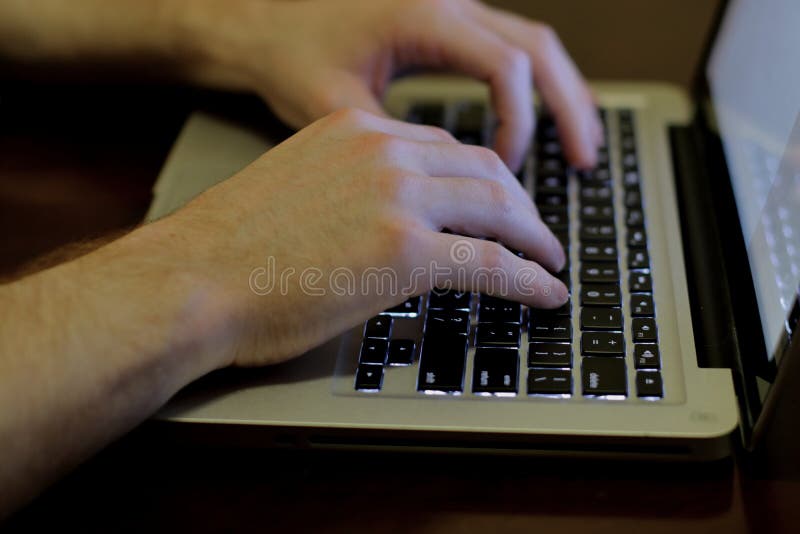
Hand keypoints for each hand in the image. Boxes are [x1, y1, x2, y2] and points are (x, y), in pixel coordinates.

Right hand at [163, 109, 567, 365]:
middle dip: (520, 204)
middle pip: (483, 168)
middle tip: (536, 232)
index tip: (497, 201)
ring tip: (548, 261)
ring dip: (534, 238)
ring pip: (498, 208)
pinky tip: (544, 291)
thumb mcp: (296, 190)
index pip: (443, 145)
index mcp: (353, 129)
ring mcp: (397, 197)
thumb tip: (378, 219)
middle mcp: (381, 152)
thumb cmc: (228, 248)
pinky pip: (491, 262)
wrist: (192, 278)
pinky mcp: (406, 250)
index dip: (481, 177)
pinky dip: (528, 277)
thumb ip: (347, 190)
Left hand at [181, 0, 601, 170]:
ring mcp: (447, 8)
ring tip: (580, 146)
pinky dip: (528, 88)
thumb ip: (391, 149)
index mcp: (423, 17)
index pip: (506, 68)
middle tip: (585, 162)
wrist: (257, 17)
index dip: (520, 127)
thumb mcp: (332, 108)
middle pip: (538, 46)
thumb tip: (435, 204)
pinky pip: (504, 48)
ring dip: (560, 94)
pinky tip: (533, 121)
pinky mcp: (442, 23)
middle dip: (569, 108)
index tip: (508, 179)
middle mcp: (445, 2)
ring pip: (530, 42)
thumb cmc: (286, 55)